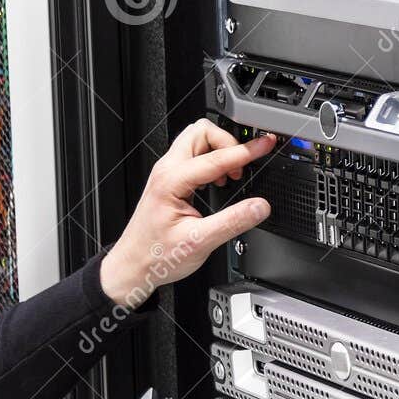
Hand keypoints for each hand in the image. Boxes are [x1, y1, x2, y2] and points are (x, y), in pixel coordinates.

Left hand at [100, 120, 275, 306]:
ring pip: (197, 140)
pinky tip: (219, 181)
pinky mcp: (170, 180)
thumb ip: (232, 222)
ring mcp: (167, 173)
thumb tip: (259, 207)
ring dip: (219, 151)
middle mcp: (167, 171)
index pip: (216, 157)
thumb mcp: (199, 242)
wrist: (133, 265)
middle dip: (228, 143)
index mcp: (172, 181)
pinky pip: (194, 156)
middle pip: (202, 132)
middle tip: (244, 164)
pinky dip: (212, 161)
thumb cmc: (156, 256)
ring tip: (232, 175)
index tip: (265, 145)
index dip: (245, 150)